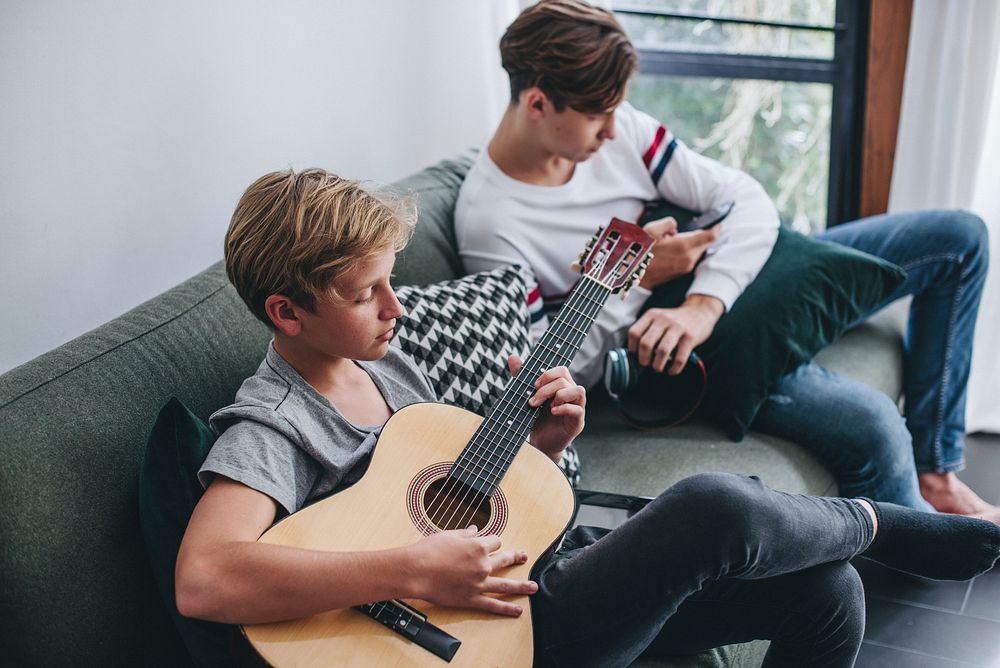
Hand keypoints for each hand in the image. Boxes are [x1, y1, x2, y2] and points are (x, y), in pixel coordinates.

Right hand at [406, 527, 536, 615]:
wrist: (414, 571)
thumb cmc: (427, 551)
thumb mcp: (447, 536)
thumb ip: (464, 534)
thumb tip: (474, 530)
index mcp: (477, 546)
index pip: (494, 541)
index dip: (492, 541)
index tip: (489, 543)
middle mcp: (482, 564)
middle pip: (505, 559)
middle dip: (516, 557)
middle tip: (524, 557)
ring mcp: (478, 583)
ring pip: (506, 585)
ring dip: (522, 586)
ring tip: (533, 587)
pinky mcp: (471, 598)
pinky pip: (493, 604)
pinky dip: (506, 608)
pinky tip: (517, 610)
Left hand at [508, 355, 584, 462]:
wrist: (540, 443)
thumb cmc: (536, 419)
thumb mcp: (527, 396)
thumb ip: (521, 377)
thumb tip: (512, 356)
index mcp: (562, 386)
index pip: (562, 370)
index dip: (548, 374)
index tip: (533, 385)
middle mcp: (572, 395)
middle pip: (566, 379)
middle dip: (546, 388)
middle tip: (533, 401)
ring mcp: (577, 408)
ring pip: (579, 390)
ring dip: (559, 395)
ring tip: (547, 406)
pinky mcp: (577, 423)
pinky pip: (578, 410)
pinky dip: (564, 409)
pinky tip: (552, 412)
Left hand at [627, 295, 723, 374]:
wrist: (700, 311)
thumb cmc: (675, 321)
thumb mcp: (658, 318)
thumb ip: (647, 330)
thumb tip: (635, 354)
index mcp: (651, 315)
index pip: (634, 333)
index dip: (632, 348)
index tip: (636, 356)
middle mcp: (663, 319)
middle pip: (646, 343)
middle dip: (643, 359)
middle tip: (646, 364)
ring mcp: (678, 327)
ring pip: (662, 351)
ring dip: (657, 365)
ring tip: (657, 368)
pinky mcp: (690, 336)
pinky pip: (680, 357)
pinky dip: (674, 368)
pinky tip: (672, 370)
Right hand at [638, 217, 721, 289]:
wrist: (633, 276)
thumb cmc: (640, 253)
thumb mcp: (651, 230)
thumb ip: (668, 222)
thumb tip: (675, 228)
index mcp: (683, 246)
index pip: (711, 235)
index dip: (716, 226)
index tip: (716, 221)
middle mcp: (689, 258)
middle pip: (706, 242)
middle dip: (700, 234)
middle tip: (685, 230)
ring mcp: (686, 266)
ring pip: (698, 249)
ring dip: (692, 243)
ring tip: (673, 240)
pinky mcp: (683, 271)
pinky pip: (691, 257)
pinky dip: (687, 250)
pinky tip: (672, 249)